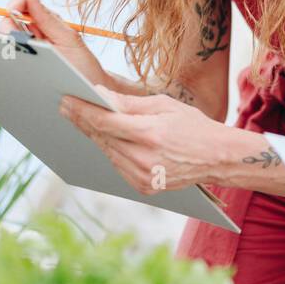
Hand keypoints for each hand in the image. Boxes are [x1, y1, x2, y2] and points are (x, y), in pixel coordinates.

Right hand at [0, 0, 108, 87]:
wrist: (91, 93)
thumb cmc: (83, 67)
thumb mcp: (68, 39)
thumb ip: (48, 19)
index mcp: (46, 24)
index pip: (23, 5)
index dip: (15, 4)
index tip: (13, 8)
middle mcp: (35, 36)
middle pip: (9, 23)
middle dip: (8, 26)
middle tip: (16, 38)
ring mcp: (28, 52)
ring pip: (6, 42)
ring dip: (7, 45)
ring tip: (19, 54)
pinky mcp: (23, 69)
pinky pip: (9, 61)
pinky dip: (7, 60)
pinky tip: (14, 65)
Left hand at [58, 86, 226, 194]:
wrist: (218, 159)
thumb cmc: (193, 126)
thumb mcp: (164, 105)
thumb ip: (130, 103)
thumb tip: (101, 96)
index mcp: (149, 134)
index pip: (104, 121)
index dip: (82, 110)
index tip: (66, 100)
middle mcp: (143, 158)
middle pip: (101, 137)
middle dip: (82, 120)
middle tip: (66, 106)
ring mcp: (142, 176)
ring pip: (107, 152)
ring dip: (94, 135)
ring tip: (81, 118)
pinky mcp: (143, 187)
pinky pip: (117, 165)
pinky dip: (111, 150)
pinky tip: (106, 138)